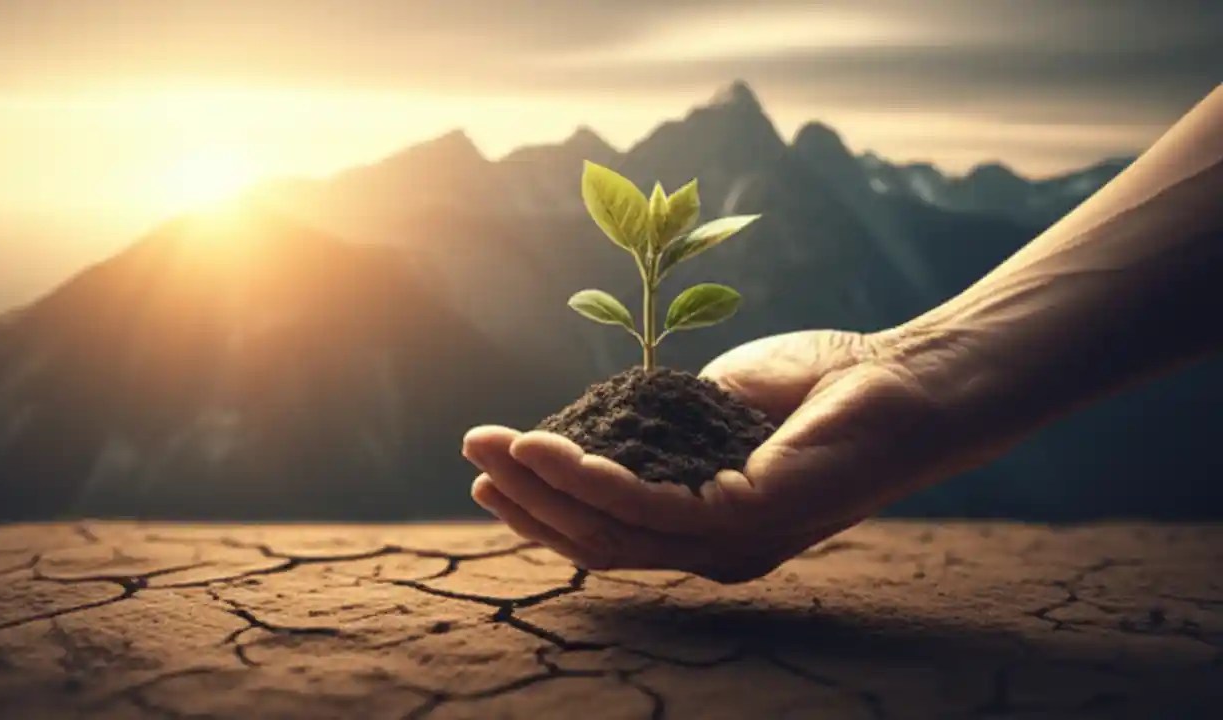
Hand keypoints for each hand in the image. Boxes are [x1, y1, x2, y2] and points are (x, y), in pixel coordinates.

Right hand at [462, 329, 974, 582]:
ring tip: (491, 448)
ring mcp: (729, 542)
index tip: (495, 464)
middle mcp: (712, 547)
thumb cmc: (817, 386)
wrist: (902, 378)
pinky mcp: (745, 518)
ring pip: (610, 530)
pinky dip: (587, 477)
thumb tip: (603, 419)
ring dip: (540, 487)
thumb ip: (658, 426)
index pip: (607, 529)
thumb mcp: (712, 406)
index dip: (544, 502)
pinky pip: (647, 507)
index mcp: (703, 523)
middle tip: (474, 454)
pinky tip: (545, 446)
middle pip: (596, 539)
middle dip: (526, 498)